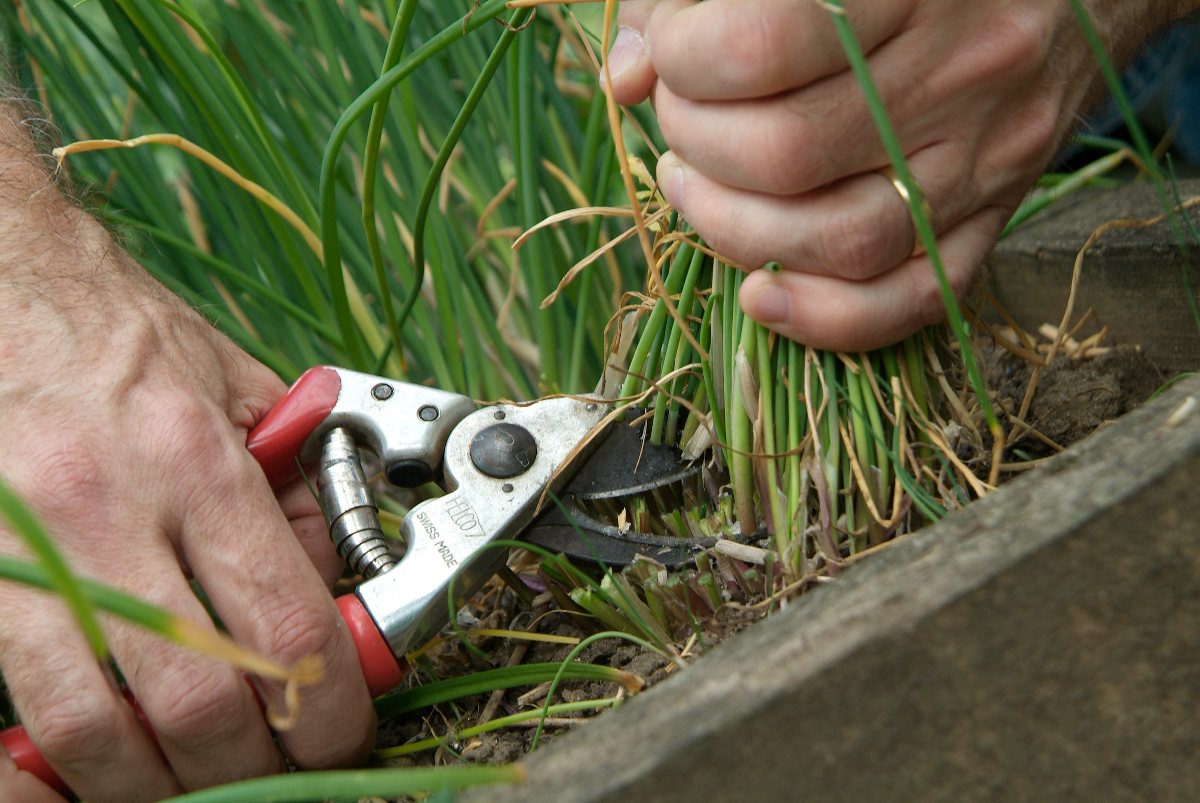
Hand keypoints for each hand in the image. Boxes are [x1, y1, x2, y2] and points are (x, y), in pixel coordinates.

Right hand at [0, 109, 374, 799]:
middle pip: (201, 699)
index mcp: (196, 460)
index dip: (331, 708)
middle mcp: (110, 510)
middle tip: (277, 768)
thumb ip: (295, 481)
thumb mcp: (234, 383)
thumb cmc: (114, 331)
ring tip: (192, 779)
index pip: (287, 625)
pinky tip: (84, 777)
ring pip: (97, 726)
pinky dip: (49, 769)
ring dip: (157, 780)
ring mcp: (24, 550)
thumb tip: (339, 577)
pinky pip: (13, 706)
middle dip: (252, 762)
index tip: (345, 733)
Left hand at [606, 0, 1195, 350]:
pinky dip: (824, 321)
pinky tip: (760, 296)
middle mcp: (963, 67)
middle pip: (783, 156)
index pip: (758, 50)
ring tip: (696, 186)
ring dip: (733, 232)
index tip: (675, 56)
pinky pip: (911, 301)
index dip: (683, 65)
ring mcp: (989, 153)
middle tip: (681, 121)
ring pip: (840, 241)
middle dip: (694, 147)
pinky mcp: (997, 214)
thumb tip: (630, 75)